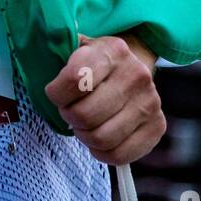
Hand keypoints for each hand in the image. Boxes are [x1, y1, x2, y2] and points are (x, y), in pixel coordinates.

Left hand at [44, 33, 165, 166]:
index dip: (56, 93)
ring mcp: (150, 101)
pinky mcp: (157, 126)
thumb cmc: (96, 61)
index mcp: (113, 50)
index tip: (54, 93)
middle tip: (68, 111)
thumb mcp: (77, 45)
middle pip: (86, 114)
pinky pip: (120, 155)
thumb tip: (43, 57)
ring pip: (101, 138)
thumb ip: (58, 49)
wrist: (132, 65)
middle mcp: (136, 74)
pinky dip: (100, 152)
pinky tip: (96, 139)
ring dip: (83, 135)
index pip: (75, 79)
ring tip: (82, 124)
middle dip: (68, 116)